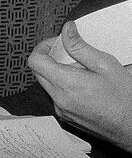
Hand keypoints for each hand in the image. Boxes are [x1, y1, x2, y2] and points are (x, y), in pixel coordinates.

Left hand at [27, 22, 131, 149]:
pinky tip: (83, 86)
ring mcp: (61, 109)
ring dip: (57, 73)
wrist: (131, 126)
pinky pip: (55, 96)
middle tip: (70, 54)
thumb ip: (80, 46)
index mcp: (66, 83)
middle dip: (49, 58)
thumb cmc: (124, 99)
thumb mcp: (105, 65)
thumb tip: (67, 31)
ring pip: (46, 84)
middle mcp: (59, 98)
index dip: (43, 47)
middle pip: (38, 71)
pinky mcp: (65, 116)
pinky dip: (63, 87)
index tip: (56, 43)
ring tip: (81, 71)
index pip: (35, 60)